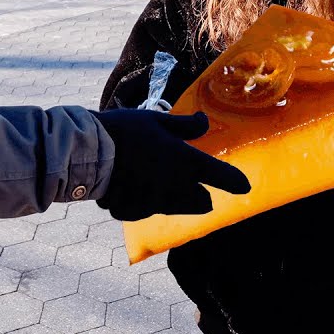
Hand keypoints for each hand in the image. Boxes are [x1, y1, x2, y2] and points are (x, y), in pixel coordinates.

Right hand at [94, 108, 249, 220]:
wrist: (89, 152)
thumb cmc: (126, 130)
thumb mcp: (157, 121)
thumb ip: (185, 126)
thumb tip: (204, 122)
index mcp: (186, 162)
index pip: (223, 177)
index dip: (236, 182)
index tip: (244, 186)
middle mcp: (176, 188)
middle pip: (202, 203)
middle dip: (202, 196)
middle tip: (193, 184)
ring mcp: (155, 204)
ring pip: (176, 208)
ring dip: (175, 199)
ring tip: (158, 182)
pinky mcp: (133, 212)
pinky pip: (147, 210)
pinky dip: (145, 202)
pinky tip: (133, 187)